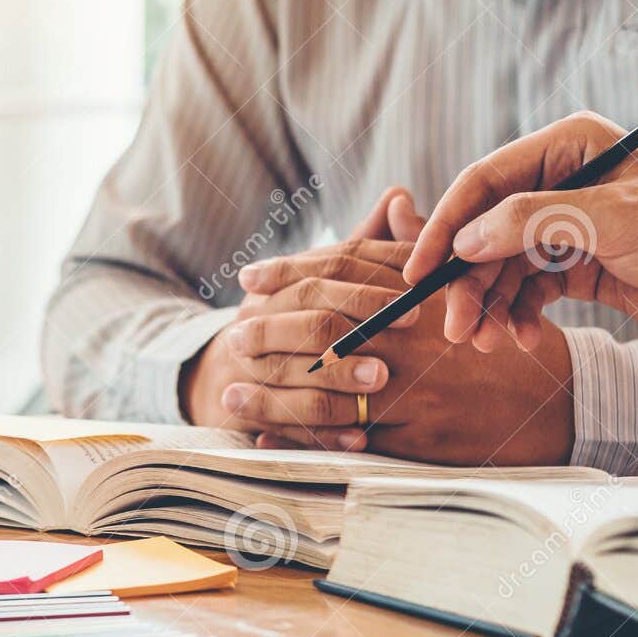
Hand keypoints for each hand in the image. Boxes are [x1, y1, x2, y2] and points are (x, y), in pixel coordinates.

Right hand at [179, 233, 416, 448]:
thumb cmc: (296, 325)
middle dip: (360, 324)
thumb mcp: (328, 283)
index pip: (326, 272)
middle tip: (409, 329)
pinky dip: (326, 435)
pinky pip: (289, 429)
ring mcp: (249, 370)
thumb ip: (365, 247)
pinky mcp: (249, 416)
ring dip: (341, 379)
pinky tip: (361, 440)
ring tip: (383, 381)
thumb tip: (400, 196)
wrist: (223, 380)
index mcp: (281, 285)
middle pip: (309, 318)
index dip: (373, 278)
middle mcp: (258, 321)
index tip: (414, 289)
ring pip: (296, 375)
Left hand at [236, 193, 573, 464]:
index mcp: (427, 293)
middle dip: (270, 332)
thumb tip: (394, 203)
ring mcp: (418, 390)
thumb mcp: (479, 285)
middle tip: (232, 335)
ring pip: (328, 389)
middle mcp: (417, 338)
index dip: (292, 271)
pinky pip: (351, 440)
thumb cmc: (514, 341)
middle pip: (323, 329)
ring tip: (232, 393)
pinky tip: (268, 441)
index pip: (345, 270)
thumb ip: (427, 248)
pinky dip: (305, 442)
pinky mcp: (421, 439)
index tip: (251, 275)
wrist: (566, 403)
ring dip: (273, 395)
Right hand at [404, 111, 637, 395]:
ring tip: (487, 344)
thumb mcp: (614, 221)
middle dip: (469, 281)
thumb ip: (535, 222)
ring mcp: (571, 224)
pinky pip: (530, 290)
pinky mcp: (581, 265)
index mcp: (569, 146)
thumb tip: (468, 239)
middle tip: (456, 330)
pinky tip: (524, 339)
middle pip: (489, 229)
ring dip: (491, 305)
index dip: (449, 226)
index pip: (487, 181)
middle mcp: (563, 180)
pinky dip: (520, 315)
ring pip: (505, 266)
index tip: (422, 272)